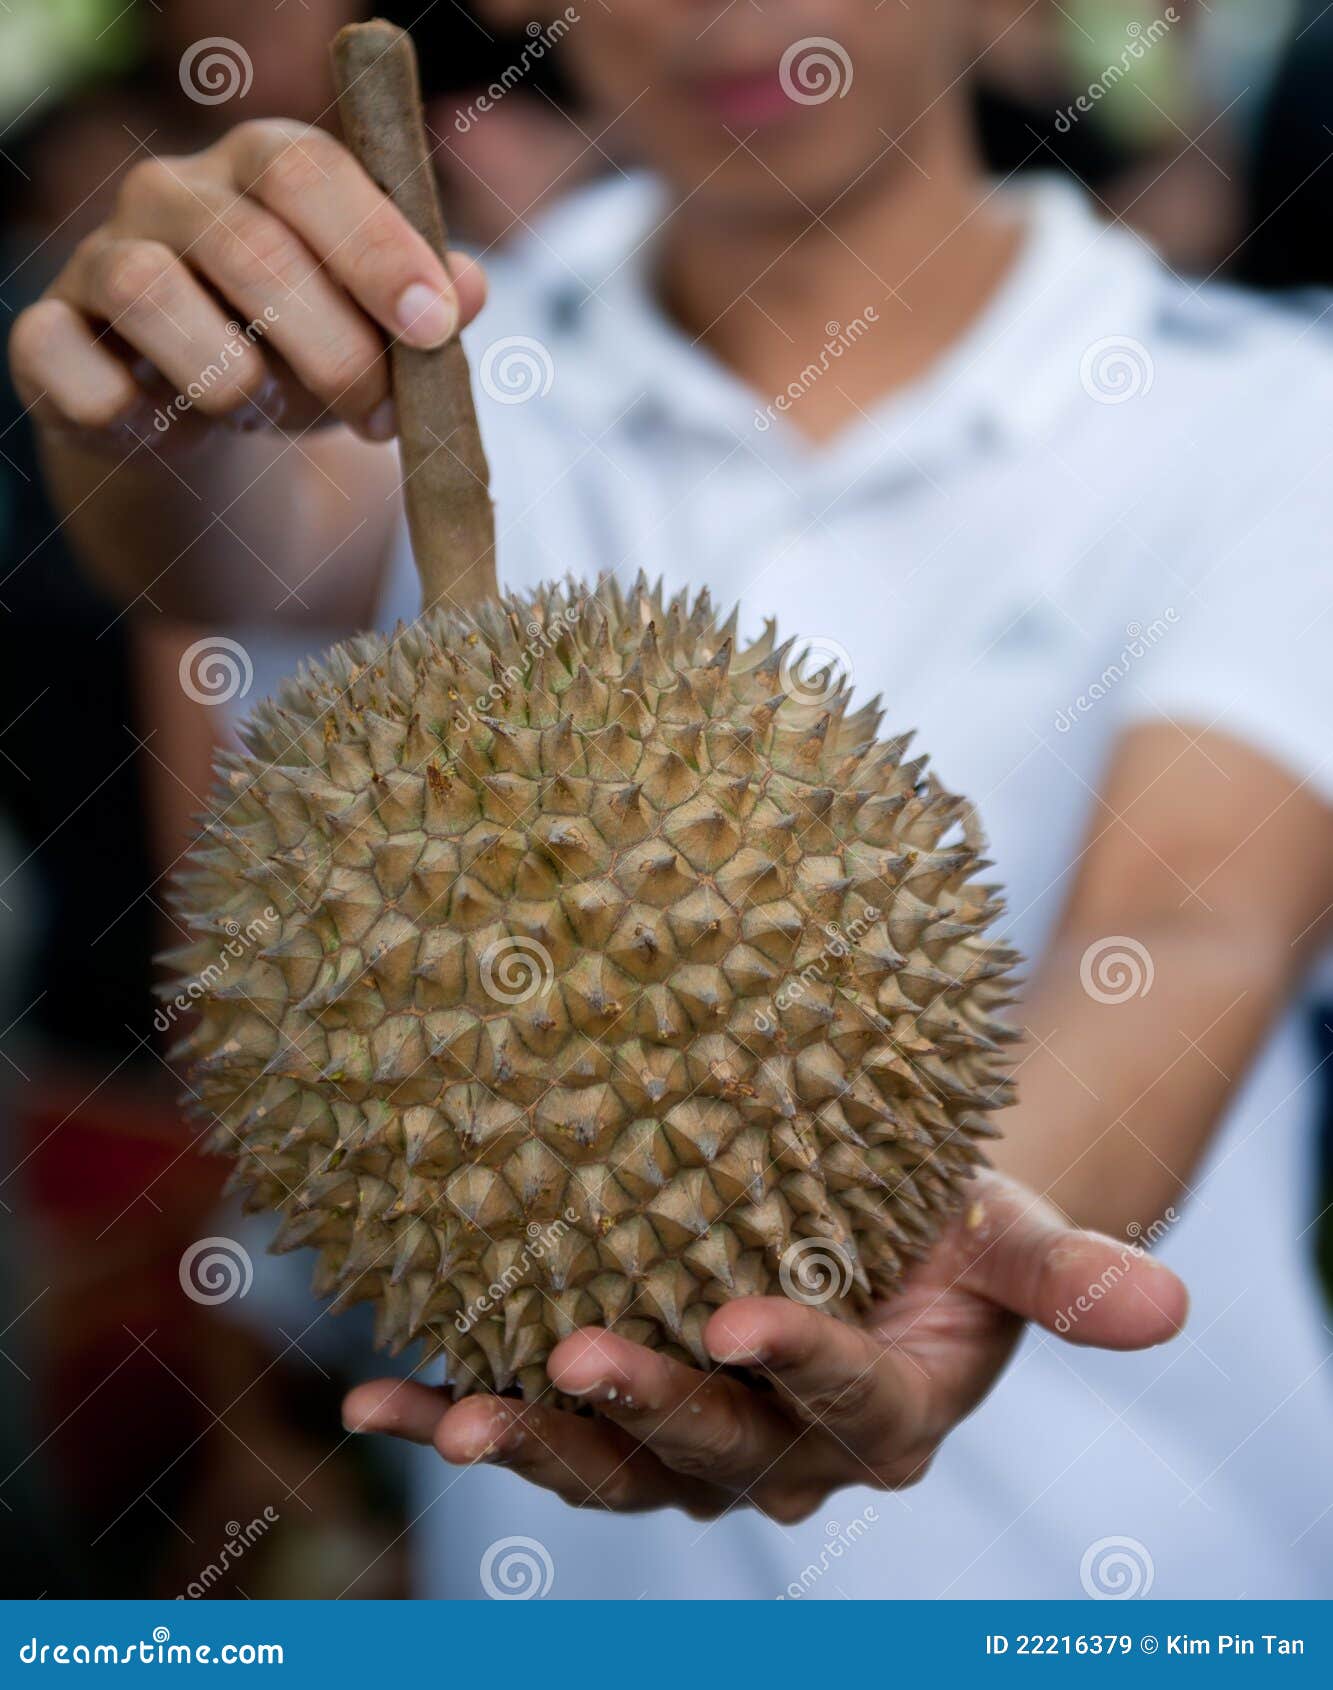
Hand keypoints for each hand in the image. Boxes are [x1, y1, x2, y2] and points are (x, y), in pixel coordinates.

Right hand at [8, 121, 485, 451]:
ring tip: (269, 417)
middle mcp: (171, 194)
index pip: (307, 169)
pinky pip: (69, 367)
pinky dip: (127, 415)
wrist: (202, 414)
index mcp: (261, 166)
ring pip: (148, 292)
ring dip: (233, 378)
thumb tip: (472, 288)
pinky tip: (177, 435)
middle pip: (245, 244)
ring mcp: (99, 262)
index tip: (435, 327)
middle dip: (331, 346)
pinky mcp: (47, 340)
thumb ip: (423, 307)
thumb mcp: (377, 330)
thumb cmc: (302, 349)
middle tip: (378, 414)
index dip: (375, 246)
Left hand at [343, 1172, 1187, 1522]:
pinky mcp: (623, 1416)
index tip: (739, 1316)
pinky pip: (540, 1429)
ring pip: (619, 1472)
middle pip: (716, 1452)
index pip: (844, 1400)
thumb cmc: (941, 1219)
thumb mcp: (1003, 1229)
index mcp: (888, 1410)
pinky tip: (379, 1403)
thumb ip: (1068, 1278)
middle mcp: (786, 1454)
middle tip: (581, 1356)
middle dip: (649, 1412)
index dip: (797, 1367)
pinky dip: (459, 1416)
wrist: (874, 1232)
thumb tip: (1173, 1306)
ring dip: (539, 1445)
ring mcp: (696, 1448)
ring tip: (460, 1417)